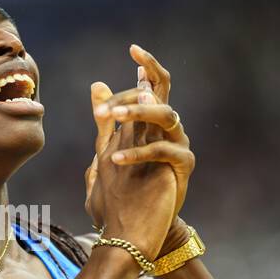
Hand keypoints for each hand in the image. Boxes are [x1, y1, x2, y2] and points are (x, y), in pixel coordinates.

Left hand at [86, 44, 195, 259]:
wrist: (136, 229)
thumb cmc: (123, 190)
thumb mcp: (109, 148)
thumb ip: (106, 118)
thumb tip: (96, 84)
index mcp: (151, 122)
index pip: (153, 85)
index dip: (147, 66)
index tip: (133, 49)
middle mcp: (168, 128)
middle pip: (162, 94)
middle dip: (135, 92)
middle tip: (105, 107)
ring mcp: (178, 145)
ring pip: (166, 115)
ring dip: (138, 112)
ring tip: (111, 118)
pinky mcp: (182, 166)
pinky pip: (163, 150)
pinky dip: (138, 152)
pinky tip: (114, 160)